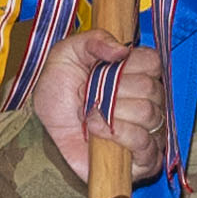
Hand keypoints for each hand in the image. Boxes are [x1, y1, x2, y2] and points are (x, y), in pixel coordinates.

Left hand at [30, 31, 170, 184]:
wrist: (44, 130)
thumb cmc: (58, 93)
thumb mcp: (66, 54)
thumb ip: (93, 40)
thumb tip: (122, 49)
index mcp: (136, 72)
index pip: (152, 61)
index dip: (127, 65)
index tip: (101, 70)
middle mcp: (149, 100)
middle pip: (150, 88)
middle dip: (112, 91)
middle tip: (89, 96)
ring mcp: (150, 129)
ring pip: (148, 113)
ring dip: (111, 113)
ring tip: (90, 115)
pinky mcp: (145, 158)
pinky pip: (145, 142)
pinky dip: (119, 134)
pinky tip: (96, 130)